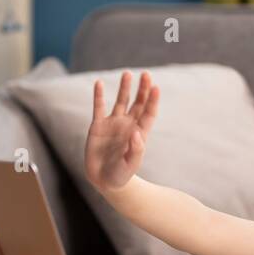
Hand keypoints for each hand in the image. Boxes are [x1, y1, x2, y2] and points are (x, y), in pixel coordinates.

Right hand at [84, 70, 160, 193]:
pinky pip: (98, 107)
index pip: (148, 113)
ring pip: (121, 101)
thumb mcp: (130, 164)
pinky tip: (99, 84)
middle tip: (146, 74)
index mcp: (139, 133)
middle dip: (143, 89)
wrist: (104, 181)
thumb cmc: (121, 175)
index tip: (156, 88)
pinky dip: (99, 96)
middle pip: (138, 103)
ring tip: (128, 73)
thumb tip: (137, 132)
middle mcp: (128, 125)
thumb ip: (136, 150)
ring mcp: (113, 124)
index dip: (153, 100)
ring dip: (125, 88)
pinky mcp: (98, 126)